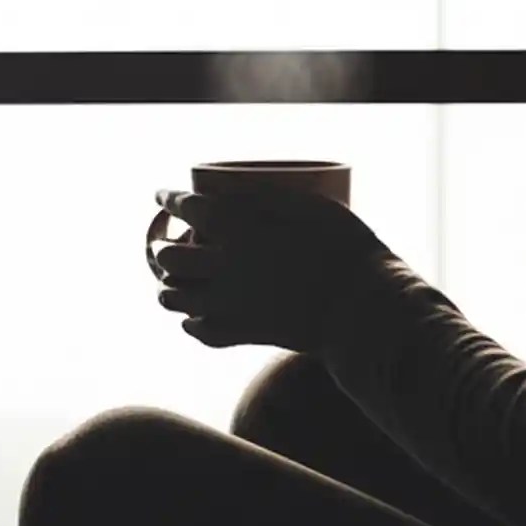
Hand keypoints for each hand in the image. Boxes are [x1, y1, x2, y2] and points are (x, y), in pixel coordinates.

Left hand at [153, 188, 396, 352]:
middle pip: (170, 257)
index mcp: (242, 230)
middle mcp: (227, 268)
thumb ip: (269, 197)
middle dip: (162, 246)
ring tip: (173, 279)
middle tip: (164, 243)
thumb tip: (232, 192)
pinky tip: (193, 315)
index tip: (162, 195)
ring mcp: (232, 305)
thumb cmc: (348, 251)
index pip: (189, 209)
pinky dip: (190, 321)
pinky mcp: (244, 334)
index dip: (170, 199)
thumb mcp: (314, 206)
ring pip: (175, 298)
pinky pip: (200, 331)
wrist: (364, 310)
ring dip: (168, 284)